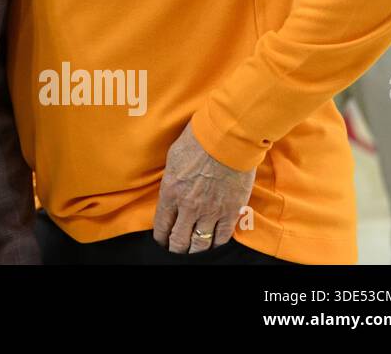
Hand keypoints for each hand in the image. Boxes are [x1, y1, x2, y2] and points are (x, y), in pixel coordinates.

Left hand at [152, 122, 255, 253]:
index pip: (161, 225)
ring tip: (193, 251)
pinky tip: (213, 243)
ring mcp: (210, 212)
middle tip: (176, 250)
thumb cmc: (197, 142)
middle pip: (179, 240)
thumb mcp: (173, 159)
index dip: (160, 238)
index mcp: (170, 193)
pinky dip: (216, 244)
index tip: (161, 242)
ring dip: (195, 250)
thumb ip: (171, 180)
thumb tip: (171, 190)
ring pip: (200, 244)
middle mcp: (188, 207)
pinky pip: (222, 237)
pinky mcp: (230, 212)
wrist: (227, 140)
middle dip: (176, 248)